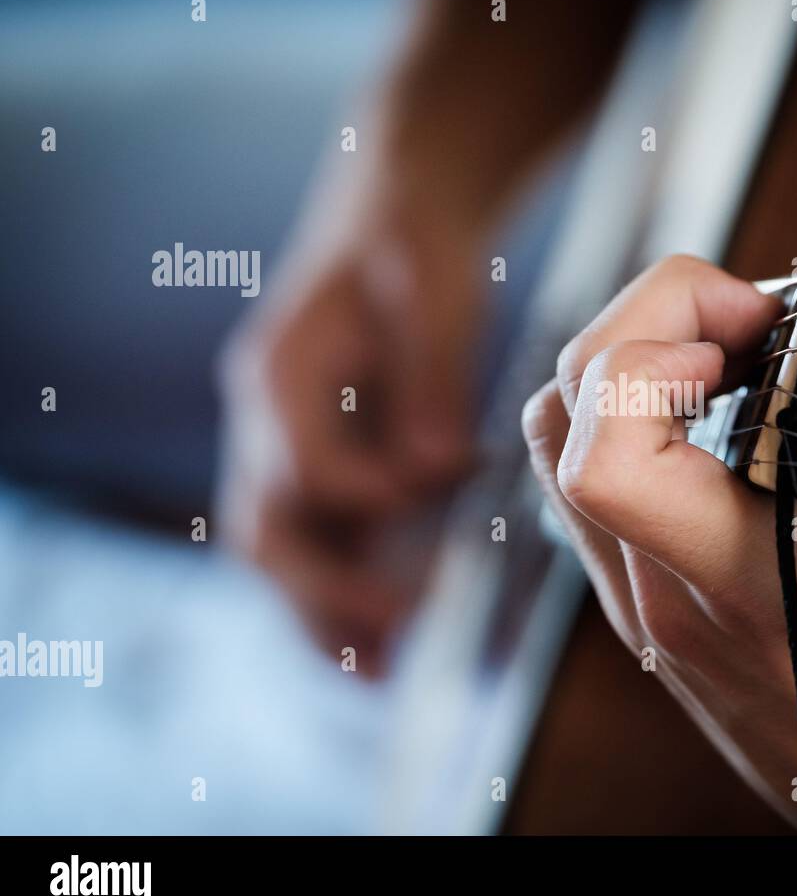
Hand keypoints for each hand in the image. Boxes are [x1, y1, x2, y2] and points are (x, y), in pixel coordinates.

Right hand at [216, 167, 479, 672]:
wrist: (396, 221)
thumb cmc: (416, 244)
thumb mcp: (432, 286)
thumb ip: (429, 371)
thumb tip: (432, 467)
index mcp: (279, 368)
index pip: (299, 461)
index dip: (359, 491)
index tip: (430, 494)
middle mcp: (265, 418)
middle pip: (264, 528)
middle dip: (321, 592)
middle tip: (394, 636)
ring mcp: (284, 447)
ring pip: (279, 552)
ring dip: (320, 616)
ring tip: (378, 674)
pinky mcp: (319, 467)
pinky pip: (315, 546)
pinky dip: (339, 598)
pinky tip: (388, 641)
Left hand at [523, 254, 796, 832]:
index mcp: (756, 598)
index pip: (609, 465)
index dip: (653, 358)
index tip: (755, 330)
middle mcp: (674, 602)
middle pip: (566, 413)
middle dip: (649, 317)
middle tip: (757, 314)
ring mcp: (652, 608)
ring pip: (559, 443)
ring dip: (632, 356)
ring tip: (738, 344)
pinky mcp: (657, 611)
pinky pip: (596, 483)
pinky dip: (635, 408)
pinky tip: (726, 407)